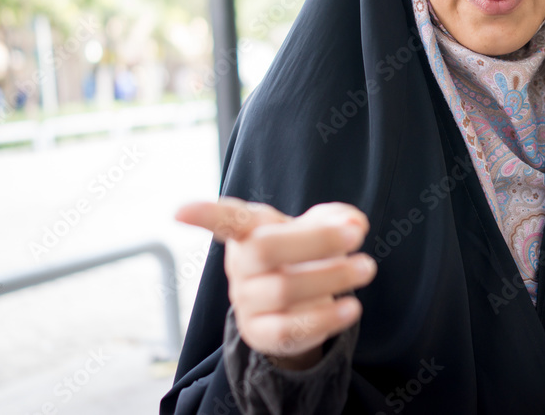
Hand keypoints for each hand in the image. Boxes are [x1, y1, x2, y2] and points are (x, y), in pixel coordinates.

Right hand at [175, 198, 376, 369]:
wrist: (300, 305)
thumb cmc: (304, 254)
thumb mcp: (321, 228)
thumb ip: (338, 219)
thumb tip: (352, 224)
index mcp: (250, 231)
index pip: (225, 220)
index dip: (203, 215)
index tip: (179, 212)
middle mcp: (241, 265)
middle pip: (265, 248)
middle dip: (315, 240)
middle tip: (355, 238)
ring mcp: (246, 301)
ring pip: (282, 289)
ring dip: (331, 277)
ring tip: (365, 268)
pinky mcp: (261, 333)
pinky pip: (289, 329)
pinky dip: (326, 318)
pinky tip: (353, 307)